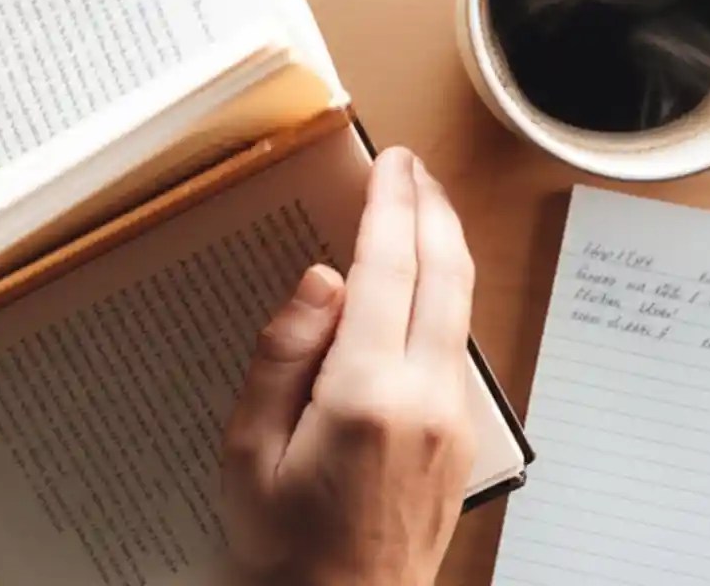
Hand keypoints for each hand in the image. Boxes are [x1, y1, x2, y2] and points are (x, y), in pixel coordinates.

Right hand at [223, 148, 477, 585]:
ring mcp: (453, 420)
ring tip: (418, 209)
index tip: (391, 163)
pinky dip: (443, 294)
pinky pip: (455, 344)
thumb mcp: (249, 450)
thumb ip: (284, 354)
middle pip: (447, 275)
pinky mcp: (459, 438)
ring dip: (445, 248)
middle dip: (433, 209)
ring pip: (461, 307)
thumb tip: (323, 278)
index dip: (391, 206)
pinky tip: (419, 285)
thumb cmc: (282, 546)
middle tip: (412, 168)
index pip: (390, 270)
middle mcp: (427, 400)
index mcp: (368, 396)